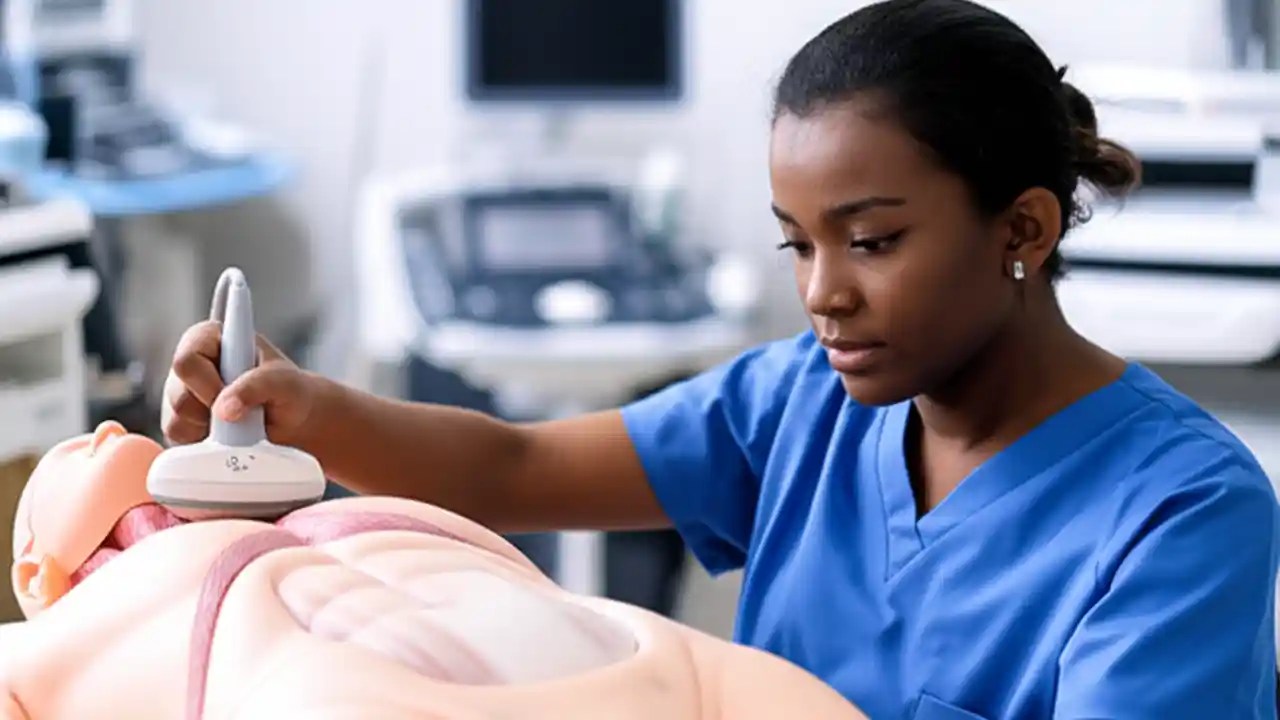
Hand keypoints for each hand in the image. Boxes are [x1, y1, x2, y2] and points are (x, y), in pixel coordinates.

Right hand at [162, 320, 323, 446]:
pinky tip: (228, 435)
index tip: (232, 392)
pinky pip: (180, 439)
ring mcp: (182, 394)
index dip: (207, 382)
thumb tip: (223, 409)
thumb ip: (256, 387)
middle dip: (212, 409)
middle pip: (178, 394)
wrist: (292, 420)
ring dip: (211, 428)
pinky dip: (204, 444)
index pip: (187, 359)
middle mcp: (190, 364)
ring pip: (176, 420)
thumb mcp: (284, 382)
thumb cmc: (289, 390)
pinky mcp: (182, 422)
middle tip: (244, 411)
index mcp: (209, 339)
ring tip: (241, 421)